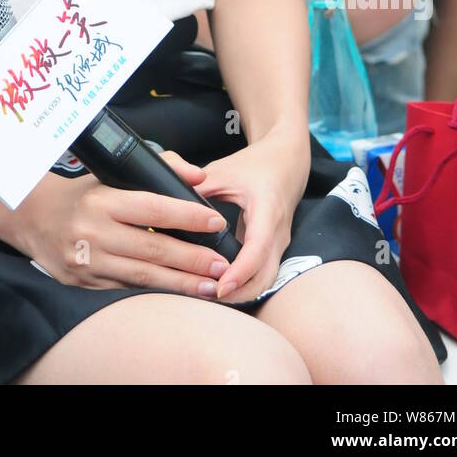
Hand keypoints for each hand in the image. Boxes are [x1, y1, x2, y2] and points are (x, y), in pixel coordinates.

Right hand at [9, 150, 235, 297]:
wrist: (34, 218)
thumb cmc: (84, 194)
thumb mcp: (114, 174)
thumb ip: (160, 168)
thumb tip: (198, 177)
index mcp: (104, 200)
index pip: (154, 208)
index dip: (188, 217)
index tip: (216, 222)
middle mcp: (95, 232)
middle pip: (153, 249)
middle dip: (192, 260)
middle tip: (222, 265)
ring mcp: (89, 262)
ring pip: (143, 277)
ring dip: (181, 284)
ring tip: (210, 287)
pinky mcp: (85, 284)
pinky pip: (127, 290)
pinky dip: (156, 293)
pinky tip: (179, 295)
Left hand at [194, 124, 310, 303]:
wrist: (287, 161)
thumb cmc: (256, 165)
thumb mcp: (224, 171)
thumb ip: (196, 189)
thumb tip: (168, 207)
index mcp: (267, 210)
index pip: (258, 249)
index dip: (239, 272)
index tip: (219, 287)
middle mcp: (278, 233)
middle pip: (265, 277)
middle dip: (237, 294)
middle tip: (204, 296)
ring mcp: (280, 244)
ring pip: (265, 281)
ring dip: (240, 292)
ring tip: (208, 294)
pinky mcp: (274, 250)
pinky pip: (261, 274)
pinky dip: (243, 284)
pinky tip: (219, 285)